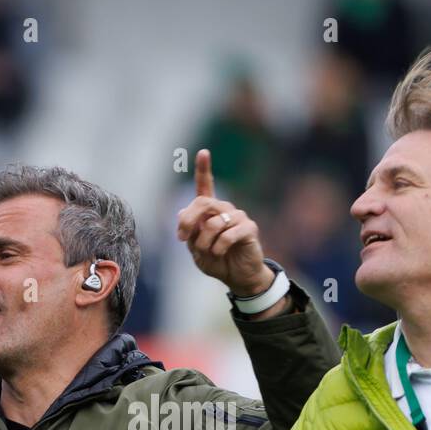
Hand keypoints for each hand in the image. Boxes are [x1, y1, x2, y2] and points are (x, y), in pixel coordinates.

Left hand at [177, 148, 274, 297]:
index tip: (203, 152)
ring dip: (203, 243)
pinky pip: (227, 235)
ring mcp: (238, 217)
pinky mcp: (249, 228)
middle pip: (202, 202)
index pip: (206, 186)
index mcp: (211, 212)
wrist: (238, 277)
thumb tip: (181, 213)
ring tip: (208, 252)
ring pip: (212, 224)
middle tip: (182, 238)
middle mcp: (225, 209)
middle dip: (188, 221)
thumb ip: (189, 232)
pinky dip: (218, 248)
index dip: (204, 168)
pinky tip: (220, 253)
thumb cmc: (217, 261)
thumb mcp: (196, 249)